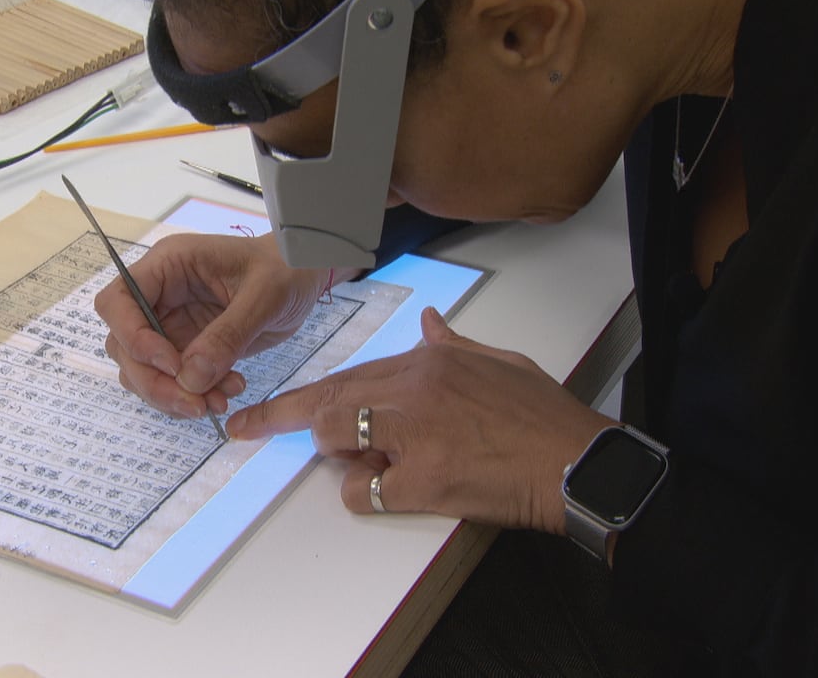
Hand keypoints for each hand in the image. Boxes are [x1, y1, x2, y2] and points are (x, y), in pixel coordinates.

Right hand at [96, 232, 331, 418]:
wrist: (305, 275)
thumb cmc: (286, 266)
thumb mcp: (265, 295)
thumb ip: (228, 335)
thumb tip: (190, 378)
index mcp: (168, 266)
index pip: (117, 302)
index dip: (134, 337)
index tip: (172, 365)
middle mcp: (160, 296)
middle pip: (125, 346)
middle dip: (155, 381)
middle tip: (196, 404)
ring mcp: (171, 324)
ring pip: (144, 371)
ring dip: (174, 395)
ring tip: (220, 401)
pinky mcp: (188, 348)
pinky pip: (173, 382)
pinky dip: (193, 397)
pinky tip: (228, 393)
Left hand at [226, 307, 617, 533]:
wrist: (574, 463)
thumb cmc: (541, 417)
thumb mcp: (498, 363)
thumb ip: (454, 344)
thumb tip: (431, 323)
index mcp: (429, 362)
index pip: (353, 373)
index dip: (313, 391)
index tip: (277, 401)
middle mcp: (414, 393)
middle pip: (329, 401)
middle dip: (280, 415)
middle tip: (243, 428)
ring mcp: (416, 437)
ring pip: (338, 440)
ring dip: (340, 456)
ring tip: (367, 462)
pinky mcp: (423, 482)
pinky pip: (364, 491)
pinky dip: (366, 495)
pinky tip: (388, 492)